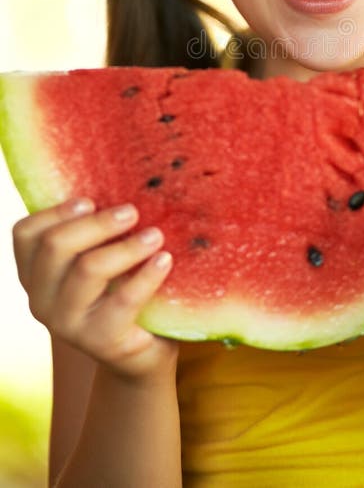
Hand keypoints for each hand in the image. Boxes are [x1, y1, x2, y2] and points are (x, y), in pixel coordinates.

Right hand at [13, 198, 177, 379]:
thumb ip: (95, 233)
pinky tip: (165, 260)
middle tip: (132, 211)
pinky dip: (146, 275)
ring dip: (126, 246)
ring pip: (88, 269)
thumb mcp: (99, 261)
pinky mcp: (101, 343)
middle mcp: (42, 300)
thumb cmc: (119, 293)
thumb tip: (122, 181)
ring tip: (156, 234)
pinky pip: (123, 301)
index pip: (25, 234)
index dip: (55, 211)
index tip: (90, 200)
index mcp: (35, 274)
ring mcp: (68, 324)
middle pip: (55, 246)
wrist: (139, 356)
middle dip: (96, 223)